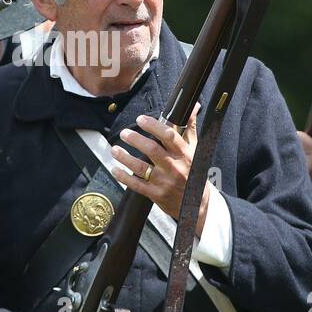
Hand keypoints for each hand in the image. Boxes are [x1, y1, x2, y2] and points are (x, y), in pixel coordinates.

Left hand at [111, 105, 207, 233]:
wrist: (197, 204)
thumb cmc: (193, 172)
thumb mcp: (195, 150)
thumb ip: (190, 128)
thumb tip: (193, 106)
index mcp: (185, 154)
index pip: (169, 136)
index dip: (153, 126)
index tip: (141, 120)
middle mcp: (175, 167)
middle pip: (152, 150)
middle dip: (135, 140)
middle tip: (124, 133)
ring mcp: (165, 182)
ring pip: (141, 167)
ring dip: (125, 157)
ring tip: (115, 149)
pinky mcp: (156, 195)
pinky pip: (136, 184)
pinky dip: (123, 177)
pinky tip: (115, 169)